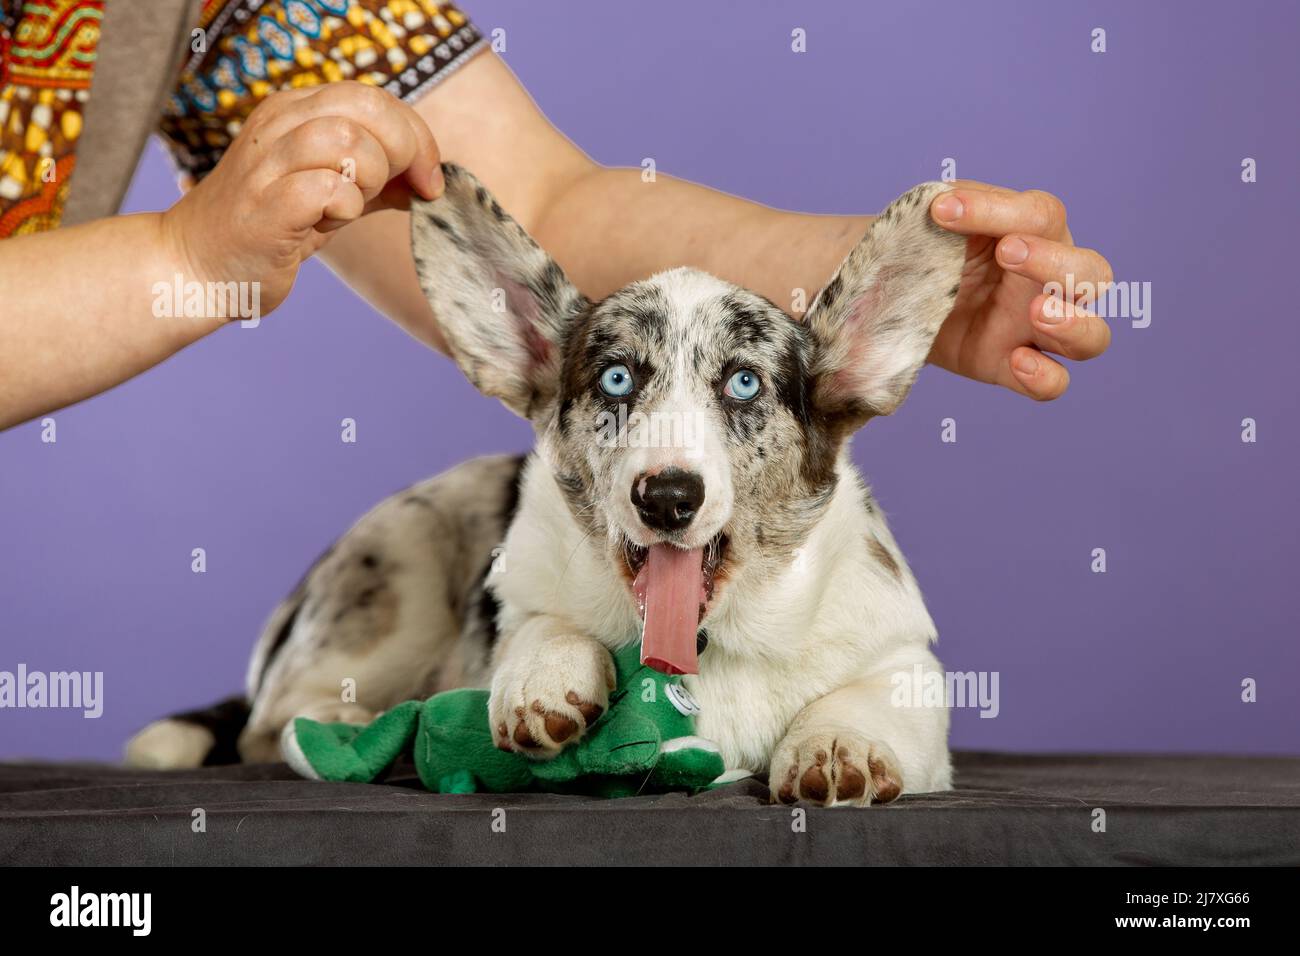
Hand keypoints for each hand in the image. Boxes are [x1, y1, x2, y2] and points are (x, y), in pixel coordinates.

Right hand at [162, 81, 441, 316]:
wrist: (198, 269)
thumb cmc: (271, 230)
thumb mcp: (330, 195)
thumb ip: (375, 179)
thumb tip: (430, 177)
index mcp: (293, 113)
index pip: (371, 97)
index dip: (415, 135)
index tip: (428, 179)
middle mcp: (278, 127)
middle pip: (365, 106)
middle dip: (405, 149)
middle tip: (405, 190)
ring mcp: (267, 164)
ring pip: (347, 139)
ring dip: (372, 175)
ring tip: (357, 204)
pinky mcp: (266, 206)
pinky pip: (326, 188)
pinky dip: (346, 207)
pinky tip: (332, 222)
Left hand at [927, 182, 1111, 399]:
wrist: (893, 298)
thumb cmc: (919, 250)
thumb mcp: (922, 223)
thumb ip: (933, 211)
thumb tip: (937, 203)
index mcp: (1032, 233)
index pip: (1040, 215)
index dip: (996, 210)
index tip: (942, 210)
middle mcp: (1046, 281)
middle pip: (1092, 273)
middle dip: (1055, 262)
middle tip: (1006, 252)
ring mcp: (1033, 330)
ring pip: (1092, 335)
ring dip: (1073, 324)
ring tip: (1038, 312)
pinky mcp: (1010, 367)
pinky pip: (1053, 382)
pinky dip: (1045, 377)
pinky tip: (1018, 361)